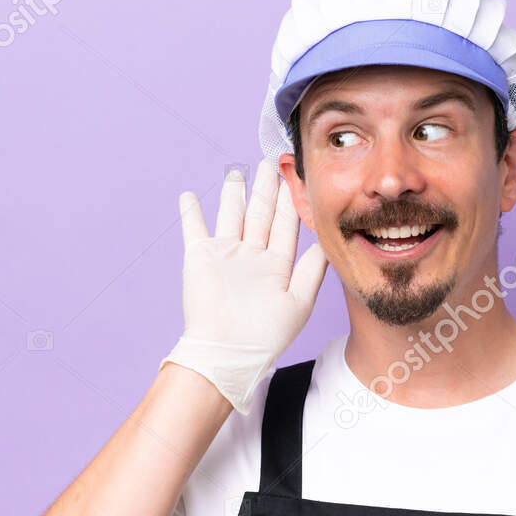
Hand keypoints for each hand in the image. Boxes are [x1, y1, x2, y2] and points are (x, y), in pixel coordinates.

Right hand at [162, 164, 327, 412]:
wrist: (227, 352)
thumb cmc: (265, 335)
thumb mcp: (299, 302)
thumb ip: (312, 270)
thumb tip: (325, 242)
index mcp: (276, 267)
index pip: (286, 227)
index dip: (290, 202)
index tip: (295, 179)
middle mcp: (252, 258)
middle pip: (260, 215)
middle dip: (266, 190)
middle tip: (270, 163)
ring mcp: (225, 257)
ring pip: (231, 216)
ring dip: (234, 195)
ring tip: (237, 173)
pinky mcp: (200, 259)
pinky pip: (194, 230)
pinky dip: (191, 213)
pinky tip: (189, 196)